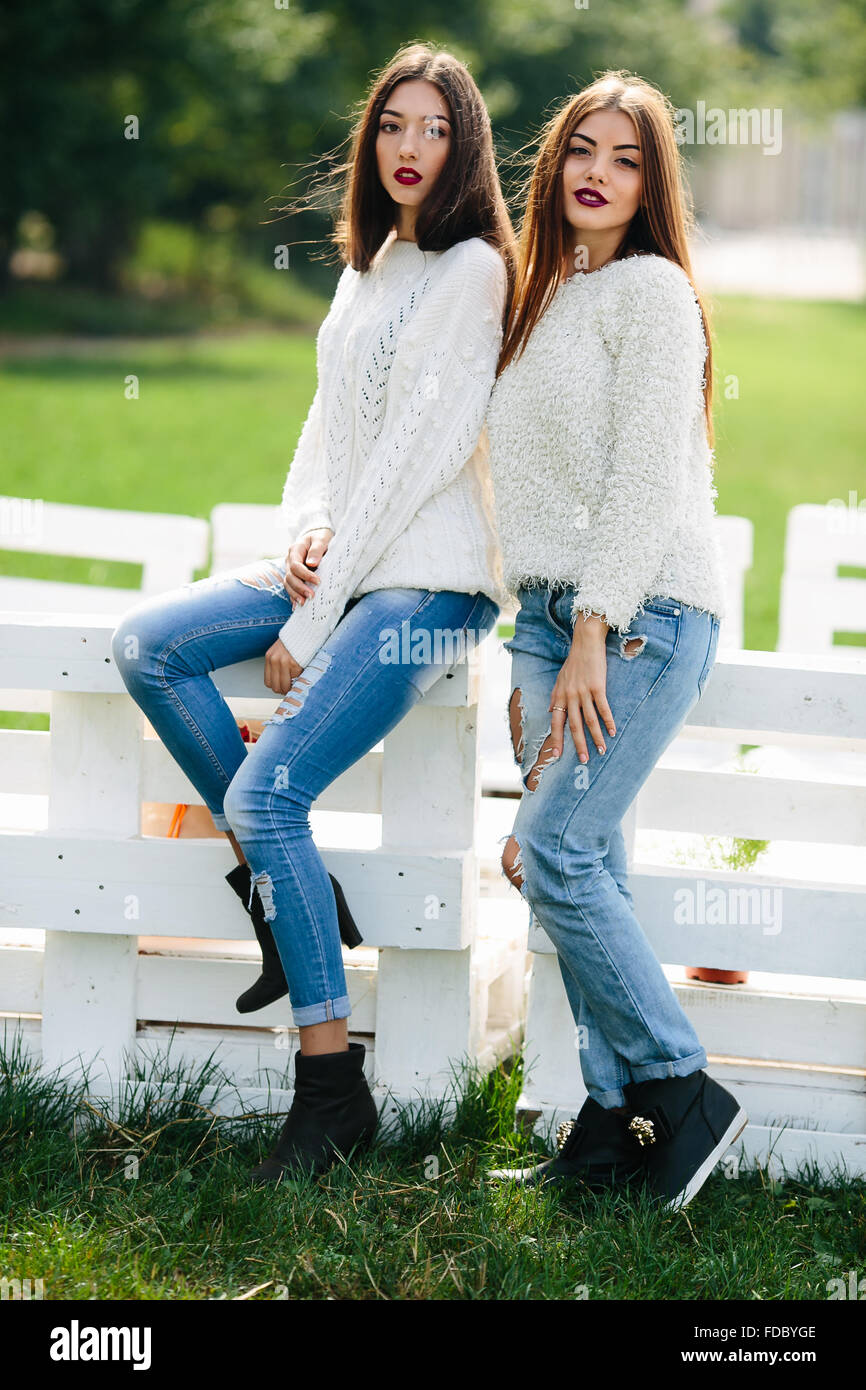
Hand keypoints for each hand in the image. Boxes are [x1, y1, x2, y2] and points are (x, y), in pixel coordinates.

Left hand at [264, 638, 302, 694]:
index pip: (268, 682)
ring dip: (291, 688)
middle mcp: (274, 661)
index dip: (276, 687)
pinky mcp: (294, 664)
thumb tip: (282, 684)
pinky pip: (295, 679)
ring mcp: (284, 663)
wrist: (305, 630)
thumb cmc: (294, 641)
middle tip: (291, 688)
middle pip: (275, 687)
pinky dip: (299, 679)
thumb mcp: (280, 651)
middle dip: (283, 690)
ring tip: (296, 684)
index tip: (283, 687)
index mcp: (269, 657)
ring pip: (284, 686)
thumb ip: (278, 665)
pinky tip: (302, 673)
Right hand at [284, 528, 332, 605]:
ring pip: (288, 584)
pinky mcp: (295, 577)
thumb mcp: (321, 539)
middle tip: (312, 596)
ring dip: (295, 595)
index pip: (295, 565)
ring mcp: (291, 570)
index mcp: (295, 550)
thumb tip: (312, 563)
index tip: (318, 581)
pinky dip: (294, 597)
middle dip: (299, 588)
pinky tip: (297, 607)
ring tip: (304, 603)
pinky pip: (291, 588)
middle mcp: (290, 561)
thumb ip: (317, 549)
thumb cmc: (321, 537)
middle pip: (289, 577)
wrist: (319, 538)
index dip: (305, 575)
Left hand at [548, 614, 616, 763]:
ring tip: (602, 750)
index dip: (556, 740)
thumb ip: (555, 696)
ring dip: (596, 737)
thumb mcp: (560, 679)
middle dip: (578, 745)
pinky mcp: (597, 686)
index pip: (556, 722)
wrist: (586, 642)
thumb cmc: (574, 661)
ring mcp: (583, 692)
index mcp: (560, 695)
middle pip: (574, 726)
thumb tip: (549, 710)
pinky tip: (612, 732)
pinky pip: (603, 708)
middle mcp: (570, 696)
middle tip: (584, 760)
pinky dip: (608, 721)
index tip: (556, 756)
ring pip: (589, 720)